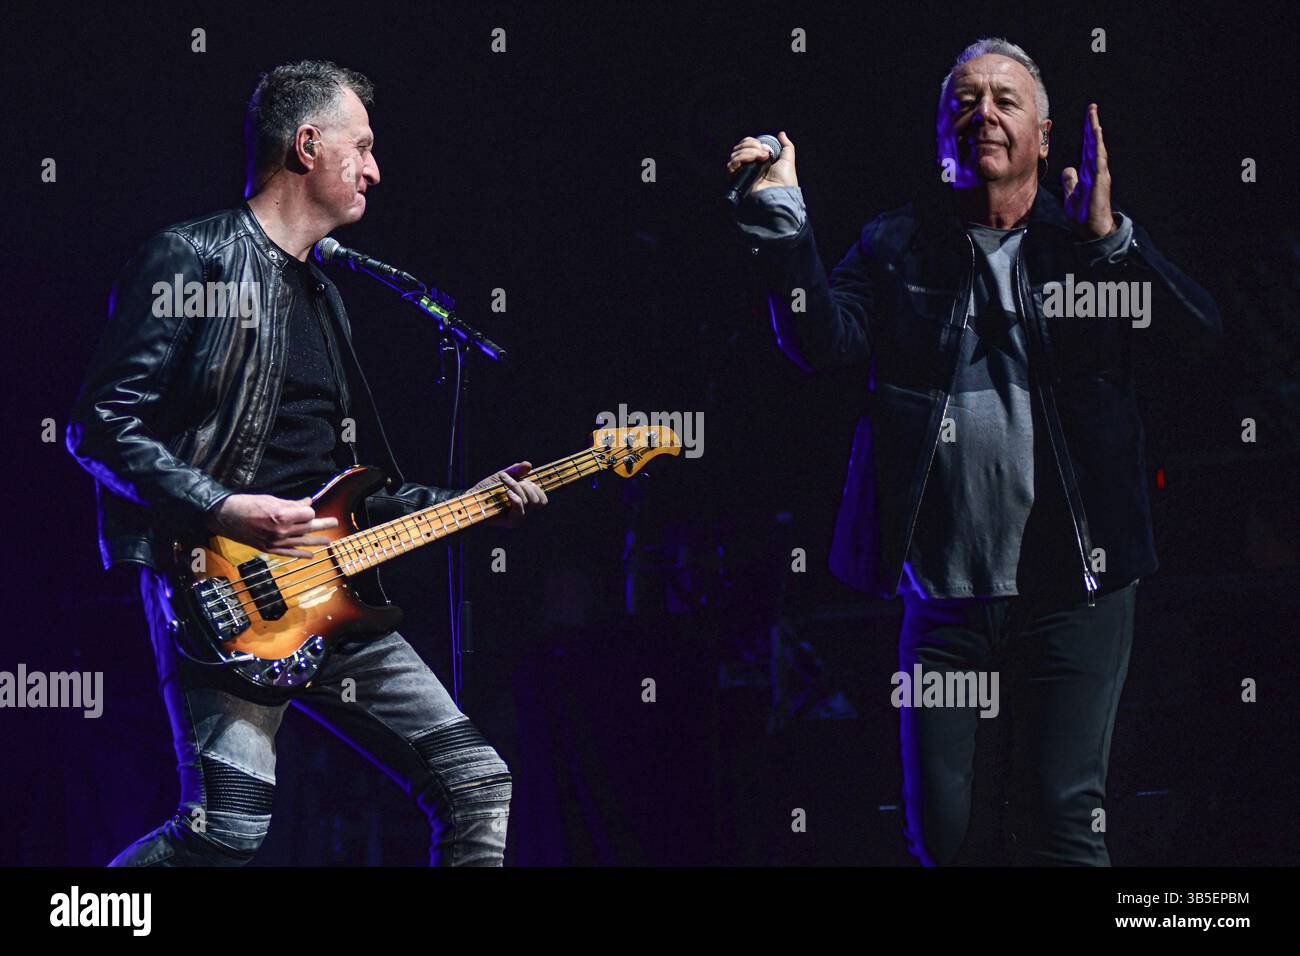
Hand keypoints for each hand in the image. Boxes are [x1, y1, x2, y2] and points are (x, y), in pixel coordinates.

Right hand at [204, 494, 337, 557]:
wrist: (224, 517)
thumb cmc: (246, 504)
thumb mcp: (271, 499)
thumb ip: (291, 504)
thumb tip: (308, 502)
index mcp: (282, 515)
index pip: (308, 515)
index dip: (309, 511)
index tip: (308, 509)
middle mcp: (280, 531)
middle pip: (308, 528)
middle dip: (323, 525)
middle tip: (335, 523)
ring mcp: (275, 542)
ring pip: (302, 542)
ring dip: (317, 541)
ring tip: (328, 541)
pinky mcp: (268, 548)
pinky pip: (288, 553)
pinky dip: (300, 555)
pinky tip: (310, 556)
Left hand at [471, 461, 546, 528]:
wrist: (472, 499)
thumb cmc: (486, 489)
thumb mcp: (503, 476)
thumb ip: (516, 470)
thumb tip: (529, 464)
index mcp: (526, 505)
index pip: (543, 500)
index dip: (536, 488)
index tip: (523, 480)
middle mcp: (525, 514)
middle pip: (538, 500)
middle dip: (525, 486)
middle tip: (509, 480)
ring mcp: (519, 519)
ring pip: (530, 502)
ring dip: (517, 488)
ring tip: (504, 484)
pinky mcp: (511, 522)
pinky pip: (520, 509)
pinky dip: (515, 497)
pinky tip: (507, 492)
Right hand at [726, 130, 798, 194]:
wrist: (781, 193)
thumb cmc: (785, 181)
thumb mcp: (788, 159)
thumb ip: (786, 145)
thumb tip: (781, 134)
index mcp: (757, 161)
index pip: (746, 145)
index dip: (753, 142)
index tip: (765, 148)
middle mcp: (747, 166)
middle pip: (739, 148)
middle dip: (751, 145)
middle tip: (764, 152)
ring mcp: (741, 173)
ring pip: (735, 154)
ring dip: (749, 151)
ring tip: (762, 158)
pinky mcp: (736, 180)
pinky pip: (731, 165)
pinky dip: (742, 158)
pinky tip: (753, 161)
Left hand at [1061, 103, 1116, 238]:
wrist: (1092, 229)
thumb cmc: (1083, 214)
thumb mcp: (1071, 195)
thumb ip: (1071, 181)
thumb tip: (1068, 169)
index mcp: (1089, 172)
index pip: (1087, 148)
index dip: (1086, 133)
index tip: (1086, 118)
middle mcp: (1096, 170)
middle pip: (1093, 143)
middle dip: (1092, 125)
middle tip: (1091, 108)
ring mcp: (1100, 174)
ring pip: (1097, 148)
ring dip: (1095, 132)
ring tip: (1093, 117)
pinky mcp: (1100, 180)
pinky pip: (1098, 159)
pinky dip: (1097, 146)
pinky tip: (1096, 134)